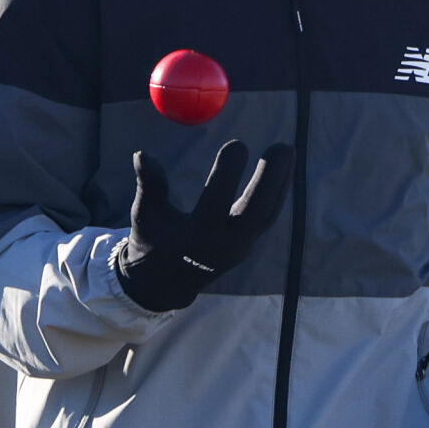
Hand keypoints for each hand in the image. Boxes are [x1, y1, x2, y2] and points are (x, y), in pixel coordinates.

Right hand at [112, 140, 292, 311]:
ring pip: (267, 214)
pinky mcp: (247, 246)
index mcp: (195, 238)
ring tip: (287, 149)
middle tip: (282, 146)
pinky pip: (268, 218)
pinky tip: (284, 168)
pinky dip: (277, 193)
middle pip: (256, 212)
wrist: (165, 283)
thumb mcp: (145, 215)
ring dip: (281, 182)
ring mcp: (239, 248)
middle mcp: (222, 246)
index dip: (228, 173)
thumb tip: (141, 154)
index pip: (217, 202)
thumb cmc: (152, 241)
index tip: (237, 143)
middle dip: (271, 179)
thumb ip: (149, 185)